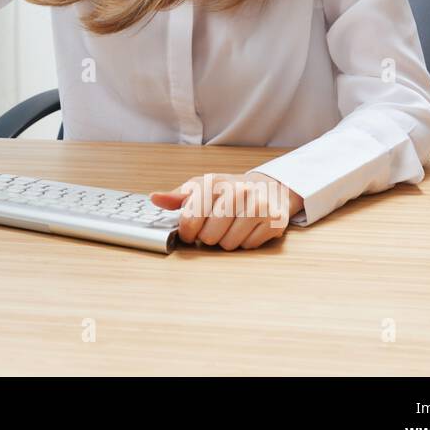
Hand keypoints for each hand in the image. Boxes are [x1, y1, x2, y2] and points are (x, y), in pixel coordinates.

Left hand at [150, 172, 302, 249]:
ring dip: (226, 240)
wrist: (268, 188)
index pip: (190, 219)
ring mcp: (258, 206)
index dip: (187, 231)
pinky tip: (247, 228)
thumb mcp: (201, 188)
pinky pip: (248, 246)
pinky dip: (245, 242)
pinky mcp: (274, 221)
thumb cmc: (229, 191)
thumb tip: (155, 198)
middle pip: (208, 236)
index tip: (190, 231)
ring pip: (228, 244)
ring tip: (231, 226)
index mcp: (214, 183)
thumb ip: (177, 197)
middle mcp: (238, 191)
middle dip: (208, 236)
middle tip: (215, 226)